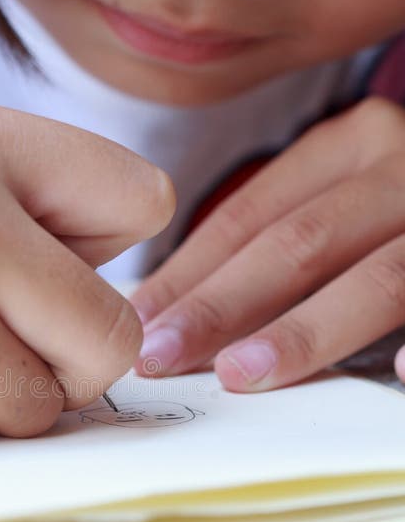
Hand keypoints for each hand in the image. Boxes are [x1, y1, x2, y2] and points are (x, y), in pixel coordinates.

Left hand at [132, 98, 404, 390]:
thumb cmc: (397, 206)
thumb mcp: (342, 194)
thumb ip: (281, 238)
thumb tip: (176, 307)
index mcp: (349, 147)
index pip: (251, 218)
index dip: (191, 275)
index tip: (142, 324)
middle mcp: (400, 166)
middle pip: (298, 243)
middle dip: (223, 306)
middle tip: (162, 357)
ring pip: (377, 276)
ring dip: (307, 331)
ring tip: (243, 373)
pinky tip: (401, 374)